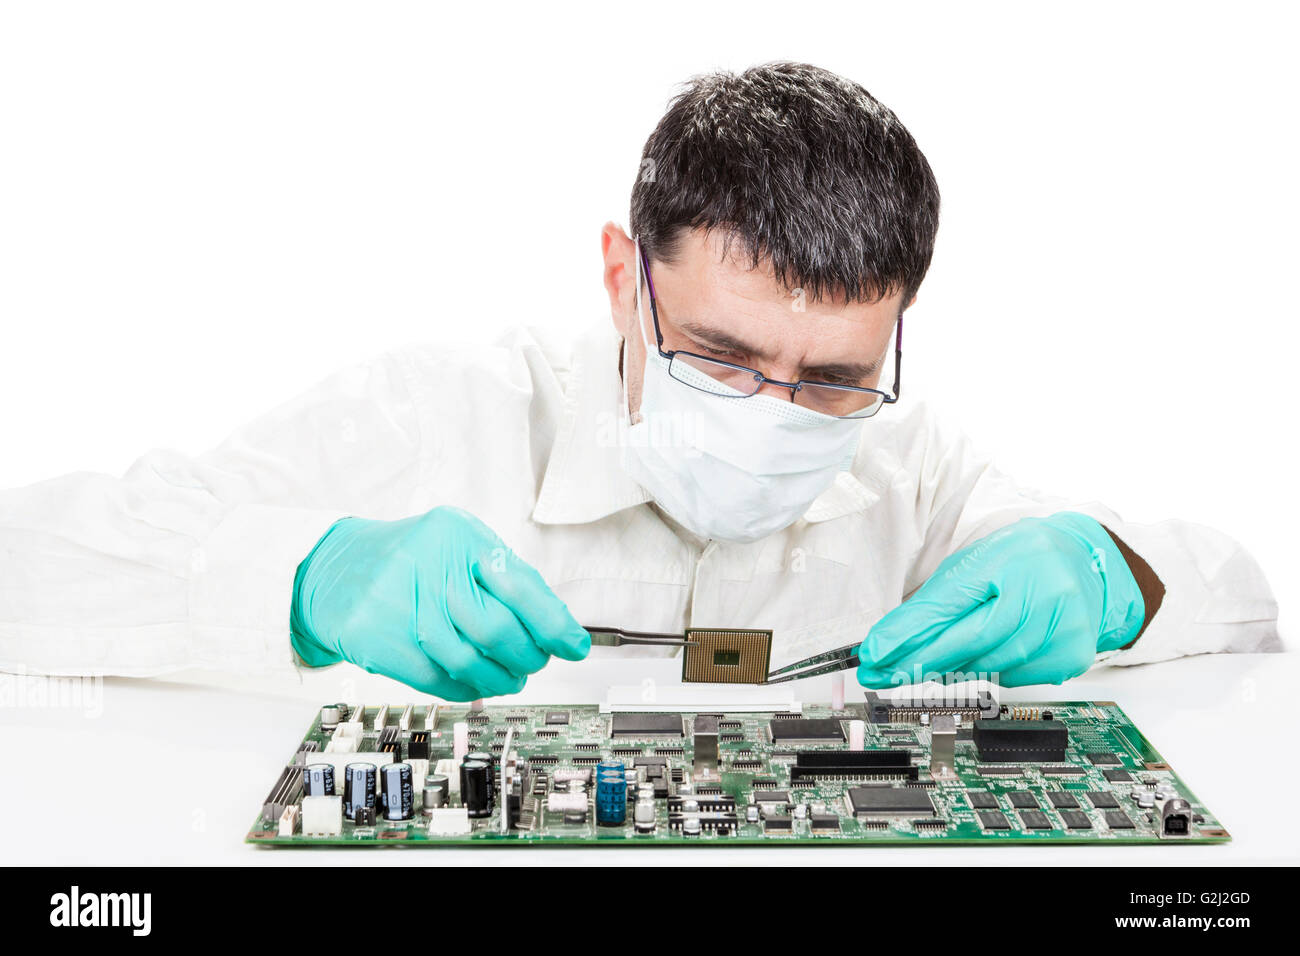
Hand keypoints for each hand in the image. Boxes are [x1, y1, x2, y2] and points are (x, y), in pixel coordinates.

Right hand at [290, 506, 590, 699]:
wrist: (334, 572)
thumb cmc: (410, 561)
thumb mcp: (457, 547)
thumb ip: (505, 578)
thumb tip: (558, 627)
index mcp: (456, 534)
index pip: (519, 585)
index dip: (553, 623)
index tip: (575, 646)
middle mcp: (426, 563)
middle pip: (496, 628)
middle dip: (526, 655)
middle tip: (535, 662)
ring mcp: (397, 602)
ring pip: (467, 660)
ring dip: (498, 679)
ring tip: (509, 677)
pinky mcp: (377, 639)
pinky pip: (436, 678)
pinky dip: (465, 689)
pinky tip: (475, 684)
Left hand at [858, 512, 1144, 687]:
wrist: (1084, 564)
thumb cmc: (1020, 561)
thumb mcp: (974, 565)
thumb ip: (936, 601)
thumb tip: (889, 642)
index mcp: (1011, 554)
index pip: (951, 600)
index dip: (909, 631)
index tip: (875, 653)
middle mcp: (1044, 589)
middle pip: (972, 639)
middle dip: (919, 660)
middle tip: (883, 675)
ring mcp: (1064, 625)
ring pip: (990, 663)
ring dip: (950, 669)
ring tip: (923, 666)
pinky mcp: (1072, 654)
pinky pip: (1014, 676)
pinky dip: (988, 670)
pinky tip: (980, 658)